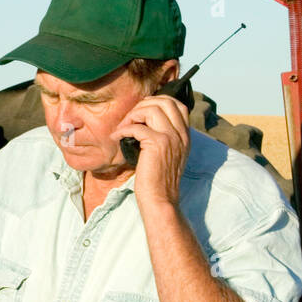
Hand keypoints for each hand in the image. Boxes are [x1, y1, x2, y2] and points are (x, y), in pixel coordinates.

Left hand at [110, 93, 189, 207]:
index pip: (178, 104)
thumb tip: (146, 122)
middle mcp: (181, 134)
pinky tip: (116, 137)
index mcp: (185, 135)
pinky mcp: (158, 144)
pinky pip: (137, 127)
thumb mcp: (168, 155)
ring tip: (123, 127)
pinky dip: (123, 129)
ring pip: (152, 109)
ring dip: (133, 115)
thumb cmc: (158, 180)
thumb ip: (165, 137)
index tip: (141, 111)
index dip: (158, 101)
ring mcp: (171, 137)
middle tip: (130, 117)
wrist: (160, 200)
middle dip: (144, 104)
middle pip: (165, 101)